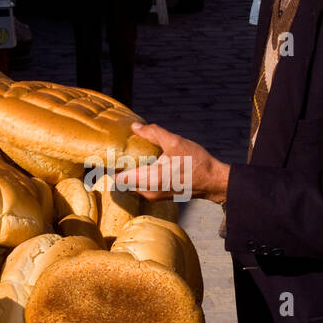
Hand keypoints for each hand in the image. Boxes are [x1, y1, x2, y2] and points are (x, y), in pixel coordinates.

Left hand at [115, 122, 229, 206]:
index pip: (118, 178)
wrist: (213, 181)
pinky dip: (140, 174)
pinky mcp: (160, 195)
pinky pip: (142, 185)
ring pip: (133, 183)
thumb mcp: (174, 142)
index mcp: (149, 180)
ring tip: (133, 153)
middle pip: (123, 181)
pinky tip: (147, 161)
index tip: (109, 153)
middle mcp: (148, 191)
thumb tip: (135, 127)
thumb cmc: (196, 163)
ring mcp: (154, 195)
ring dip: (131, 170)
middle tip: (119, 149)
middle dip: (120, 166)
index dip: (111, 166)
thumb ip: (153, 133)